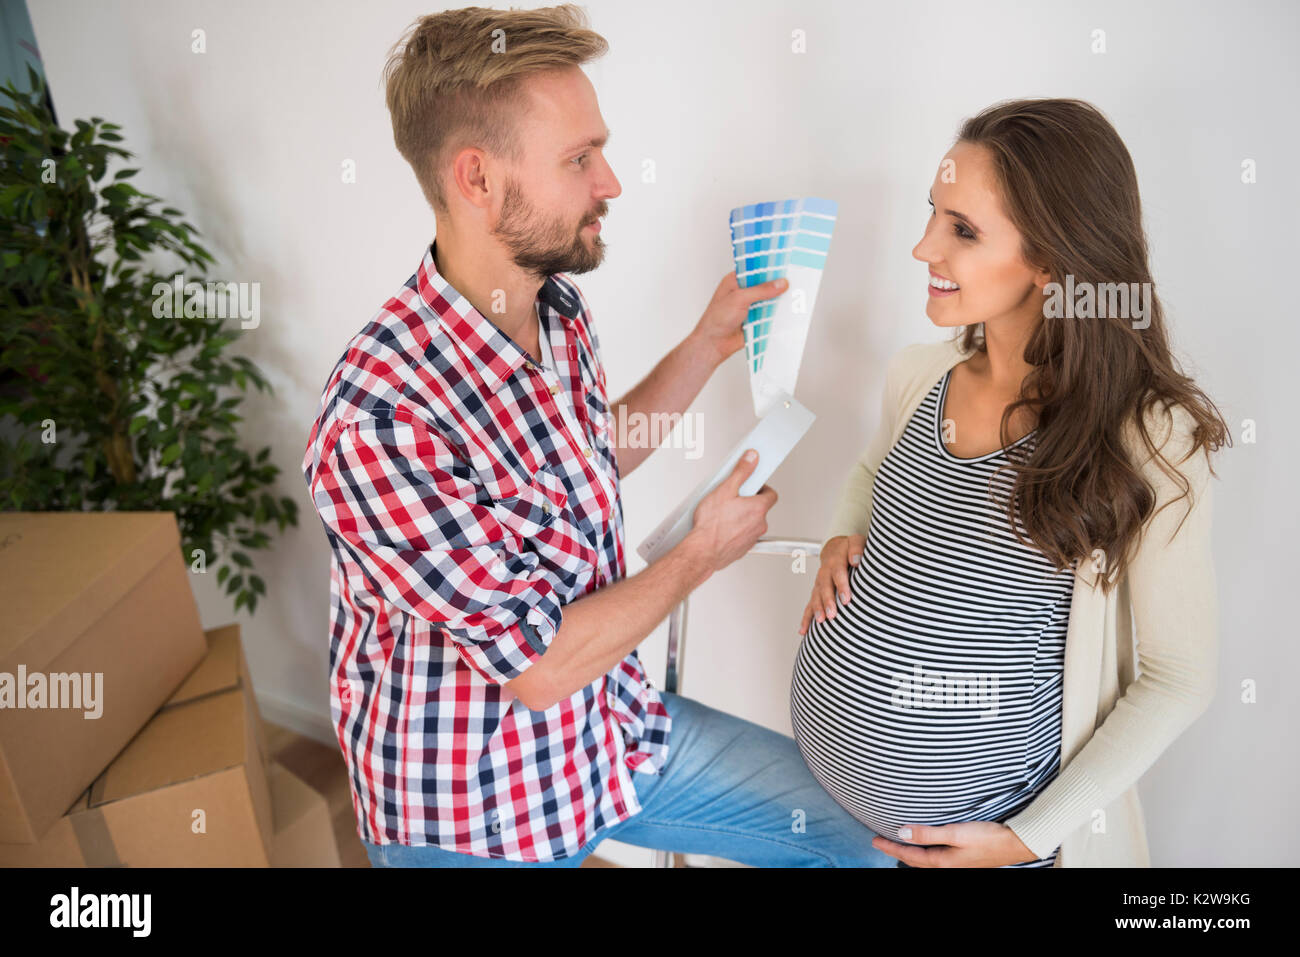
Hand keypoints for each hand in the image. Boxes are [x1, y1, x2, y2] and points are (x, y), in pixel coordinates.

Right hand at [687, 449, 776, 576]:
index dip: (761, 488)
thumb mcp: (725, 489)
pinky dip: (735, 531)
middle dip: (748, 502)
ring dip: (741, 517)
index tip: (751, 485)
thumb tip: (752, 458)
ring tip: (723, 514)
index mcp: (758, 509)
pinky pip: (742, 536)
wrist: (702, 551)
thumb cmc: (711, 525)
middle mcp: (759, 525)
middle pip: (760, 508)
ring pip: (751, 523)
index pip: (771, 494)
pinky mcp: (742, 549)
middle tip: (732, 499)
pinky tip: (720, 528)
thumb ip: (741, 471)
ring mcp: (752, 539)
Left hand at [690, 272, 788, 365]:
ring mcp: (752, 306)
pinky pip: (771, 314)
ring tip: (798, 293)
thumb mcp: (739, 298)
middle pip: (766, 284)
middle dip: (778, 283)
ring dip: (780, 299)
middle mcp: (745, 292)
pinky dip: (779, 313)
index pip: (756, 269)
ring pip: (770, 299)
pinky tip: (790, 311)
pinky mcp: (757, 319)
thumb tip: (780, 283)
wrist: (714, 344)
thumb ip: (761, 290)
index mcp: (736, 281)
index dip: (769, 266)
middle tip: (796, 278)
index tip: (785, 263)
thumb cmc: (716, 319)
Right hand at [798, 534, 864, 635]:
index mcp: (835, 560)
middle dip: (827, 601)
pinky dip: (806, 618)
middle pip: (824, 586)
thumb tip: (856, 561)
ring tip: (820, 621)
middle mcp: (825, 572)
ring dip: (817, 609)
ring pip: (816, 596)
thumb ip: (857, 548)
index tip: (846, 599)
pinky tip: (803, 630)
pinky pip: (809, 605)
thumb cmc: (849, 548)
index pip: (838, 572)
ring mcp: (819, 583)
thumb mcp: (855, 542)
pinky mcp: (816, 592)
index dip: (841, 585)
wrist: (836, 549)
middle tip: (832, 614)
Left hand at [871, 821, 1039, 866]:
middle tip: (880, 843)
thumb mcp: (955, 833)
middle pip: (915, 862)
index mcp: (943, 863)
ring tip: (898, 845)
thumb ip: (927, 833)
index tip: (874, 840)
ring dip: (910, 854)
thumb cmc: (987, 837)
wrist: (1016, 844)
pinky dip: (924, 854)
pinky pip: (935, 860)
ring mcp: (956, 866)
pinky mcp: (963, 861)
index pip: (909, 856)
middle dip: (897, 853)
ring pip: (925, 862)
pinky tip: (926, 847)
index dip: (890, 848)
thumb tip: (901, 832)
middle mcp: (948, 867)